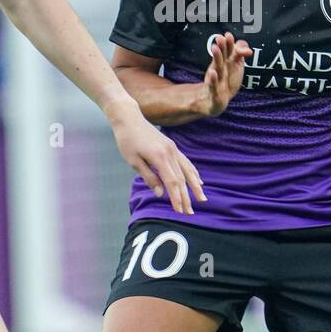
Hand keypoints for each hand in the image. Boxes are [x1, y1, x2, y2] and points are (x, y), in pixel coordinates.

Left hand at [106, 100, 205, 214]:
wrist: (129, 118)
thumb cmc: (127, 141)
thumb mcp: (134, 161)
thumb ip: (149, 177)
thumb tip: (162, 193)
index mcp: (159, 157)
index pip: (172, 182)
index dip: (177, 197)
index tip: (180, 211)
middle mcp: (170, 153)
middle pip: (181, 179)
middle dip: (187, 197)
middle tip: (190, 213)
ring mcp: (173, 149)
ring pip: (188, 171)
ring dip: (195, 186)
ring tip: (202, 198)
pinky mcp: (172, 147)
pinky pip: (186, 162)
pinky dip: (193, 173)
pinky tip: (198, 181)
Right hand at [199, 32, 252, 116]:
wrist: (216, 100)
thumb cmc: (227, 80)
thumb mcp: (236, 66)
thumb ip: (241, 54)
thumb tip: (249, 50)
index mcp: (226, 60)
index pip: (229, 49)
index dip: (229, 42)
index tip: (228, 35)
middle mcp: (220, 67)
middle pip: (222, 55)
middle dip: (222, 46)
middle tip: (220, 37)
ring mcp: (217, 78)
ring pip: (217, 67)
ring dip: (216, 57)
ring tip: (215, 47)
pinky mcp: (214, 90)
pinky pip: (213, 84)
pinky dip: (213, 79)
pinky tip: (213, 73)